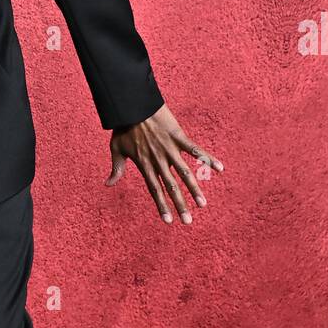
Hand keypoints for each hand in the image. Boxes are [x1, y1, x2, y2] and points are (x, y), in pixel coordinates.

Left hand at [104, 103, 222, 223]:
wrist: (132, 105)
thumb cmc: (123, 127)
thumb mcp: (116, 149)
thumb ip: (116, 169)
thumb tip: (108, 184)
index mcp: (145, 165)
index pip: (155, 190)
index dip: (162, 206)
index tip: (169, 221)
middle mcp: (158, 160)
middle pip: (171, 187)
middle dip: (180, 205)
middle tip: (188, 222)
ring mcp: (169, 149)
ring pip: (184, 173)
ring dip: (194, 189)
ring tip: (203, 204)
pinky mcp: (178, 136)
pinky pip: (195, 149)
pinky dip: (207, 158)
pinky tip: (219, 168)